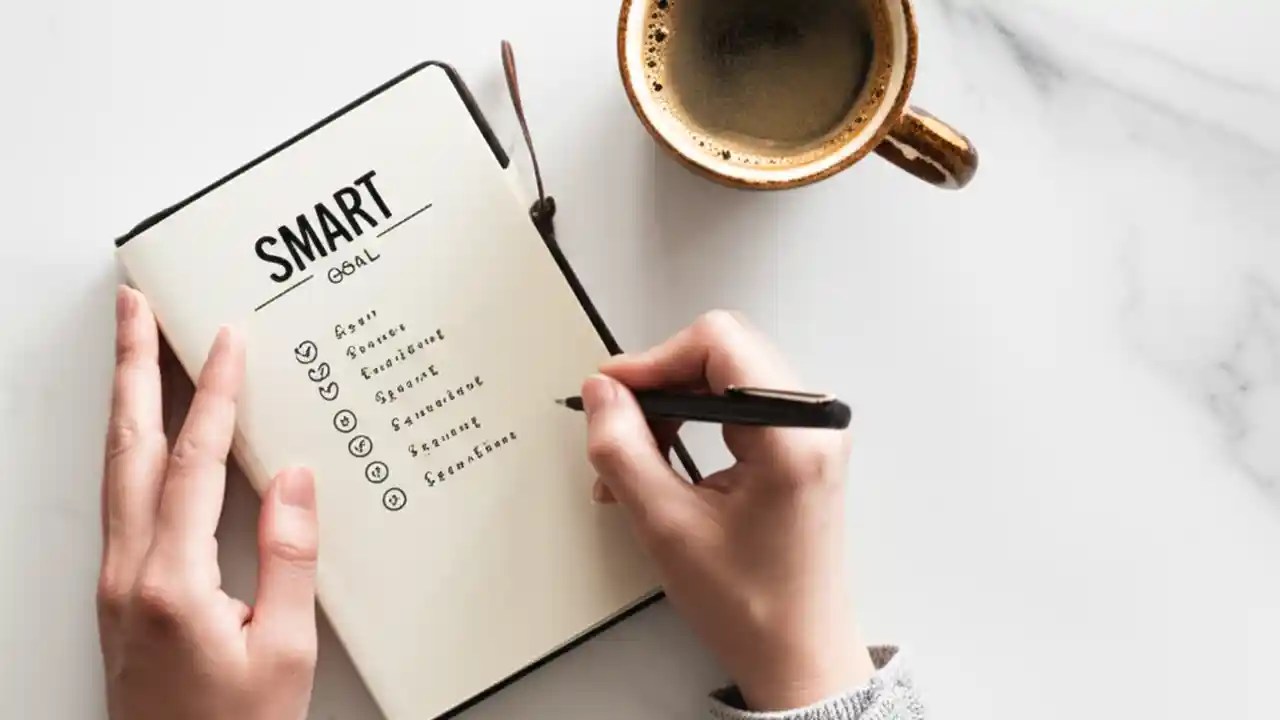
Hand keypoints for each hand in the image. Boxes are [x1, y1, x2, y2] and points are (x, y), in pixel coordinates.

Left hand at [98, 286, 319, 719]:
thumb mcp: (283, 652)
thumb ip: (288, 559)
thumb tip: (290, 481)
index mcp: (169, 582)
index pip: (191, 463)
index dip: (214, 395)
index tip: (226, 340)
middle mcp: (127, 573)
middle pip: (128, 447)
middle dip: (131, 368)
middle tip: (131, 310)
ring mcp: (113, 582)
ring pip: (115, 468)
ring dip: (125, 401)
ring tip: (133, 352)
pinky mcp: (117, 594)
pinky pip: (121, 497)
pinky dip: (132, 446)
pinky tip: (147, 434)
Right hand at [584, 311, 874, 710]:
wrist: (797, 653)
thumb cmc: (751, 606)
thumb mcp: (666, 527)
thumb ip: (624, 450)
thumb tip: (601, 393)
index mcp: (794, 436)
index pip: (718, 343)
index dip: (654, 359)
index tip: (611, 392)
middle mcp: (814, 423)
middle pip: (722, 352)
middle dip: (661, 383)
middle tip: (619, 426)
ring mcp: (811, 432)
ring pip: (726, 374)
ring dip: (673, 405)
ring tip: (637, 457)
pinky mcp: (800, 445)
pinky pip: (739, 402)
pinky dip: (693, 420)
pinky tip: (664, 459)